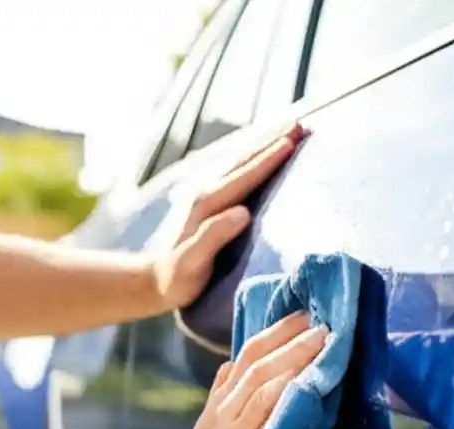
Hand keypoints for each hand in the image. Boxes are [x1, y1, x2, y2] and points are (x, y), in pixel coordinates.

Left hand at [151, 123, 306, 309]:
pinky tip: (265, 152)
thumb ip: (214, 236)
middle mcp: (207, 192)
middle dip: (272, 140)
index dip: (268, 159)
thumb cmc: (177, 278)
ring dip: (266, 143)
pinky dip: (255, 157)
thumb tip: (243, 212)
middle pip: (245, 160)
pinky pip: (238, 171)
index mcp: (207, 205)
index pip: (244, 176)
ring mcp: (208, 194)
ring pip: (242, 161)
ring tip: (290, 129)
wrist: (153, 280)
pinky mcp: (210, 200)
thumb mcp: (192, 262)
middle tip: (300, 123)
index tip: (291, 142)